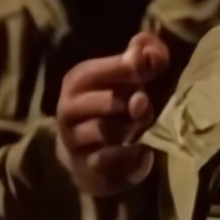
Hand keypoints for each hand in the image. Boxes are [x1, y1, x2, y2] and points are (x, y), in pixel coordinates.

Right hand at [56, 31, 169, 196]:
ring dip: (131, 128)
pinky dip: (132, 157)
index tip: (147, 68)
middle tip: (143, 104)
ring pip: (106, 131)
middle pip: (107, 101)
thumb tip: (151, 51)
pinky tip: (142, 152)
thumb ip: (142, 56)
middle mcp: (68, 110)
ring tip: (138, 128)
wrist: (87, 155)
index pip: (95, 72)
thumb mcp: (126, 77)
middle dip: (133, 103)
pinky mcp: (86, 168)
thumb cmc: (111, 106)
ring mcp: (74, 141)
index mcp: (76, 81)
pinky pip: (111, 160)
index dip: (125, 69)